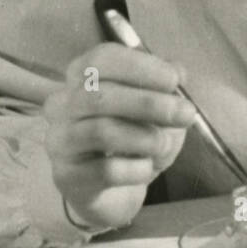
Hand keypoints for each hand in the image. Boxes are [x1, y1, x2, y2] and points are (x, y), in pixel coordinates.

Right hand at [44, 41, 197, 231]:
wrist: (116, 187)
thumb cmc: (135, 135)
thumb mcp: (156, 105)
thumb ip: (164, 85)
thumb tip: (176, 71)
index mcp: (82, 76)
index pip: (101, 60)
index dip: (140, 67)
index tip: (175, 79)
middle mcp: (62, 105)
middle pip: (99, 96)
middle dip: (149, 103)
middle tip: (186, 113)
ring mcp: (60, 141)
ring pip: (101, 132)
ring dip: (145, 137)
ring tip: (164, 144)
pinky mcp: (66, 176)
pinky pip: (105, 170)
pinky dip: (136, 168)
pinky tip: (148, 167)